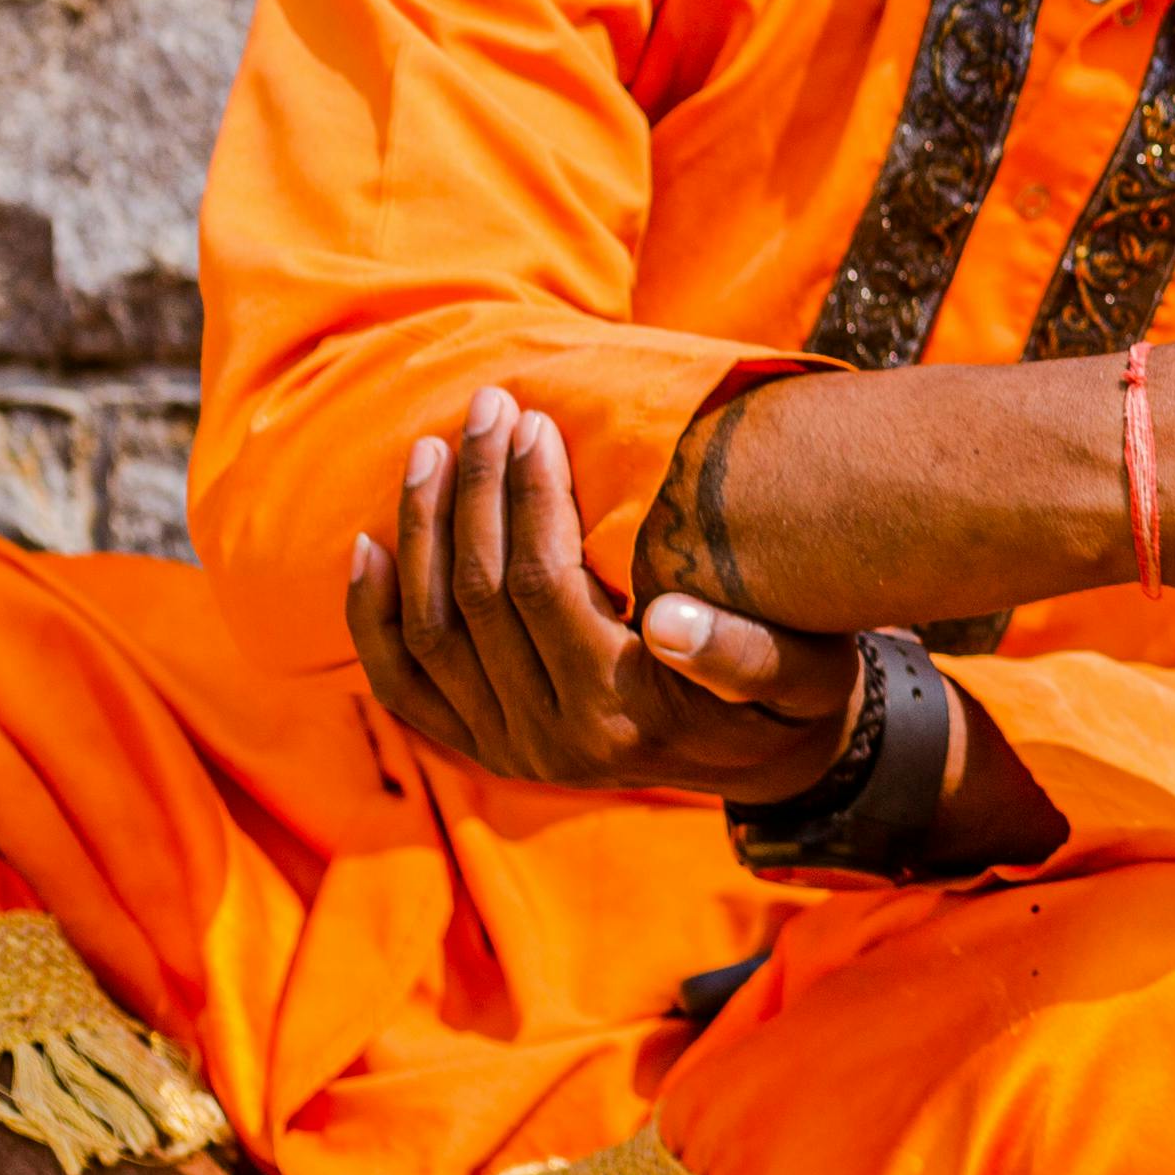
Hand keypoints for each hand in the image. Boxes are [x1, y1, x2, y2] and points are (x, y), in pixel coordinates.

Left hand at [349, 387, 864, 799]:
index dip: (528, 498)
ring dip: (423, 534)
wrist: (770, 765)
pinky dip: (376, 617)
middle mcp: (551, 742)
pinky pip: (405, 684)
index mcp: (622, 715)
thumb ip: (743, 654)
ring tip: (432, 451)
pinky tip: (370, 546)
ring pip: (431, 632)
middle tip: (484, 409)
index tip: (533, 423)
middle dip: (475, 492)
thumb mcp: (804, 672)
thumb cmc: (793, 694)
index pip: (544, 587)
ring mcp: (510, 749)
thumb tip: (670, 620)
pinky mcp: (485, 747)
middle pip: (479, 600)